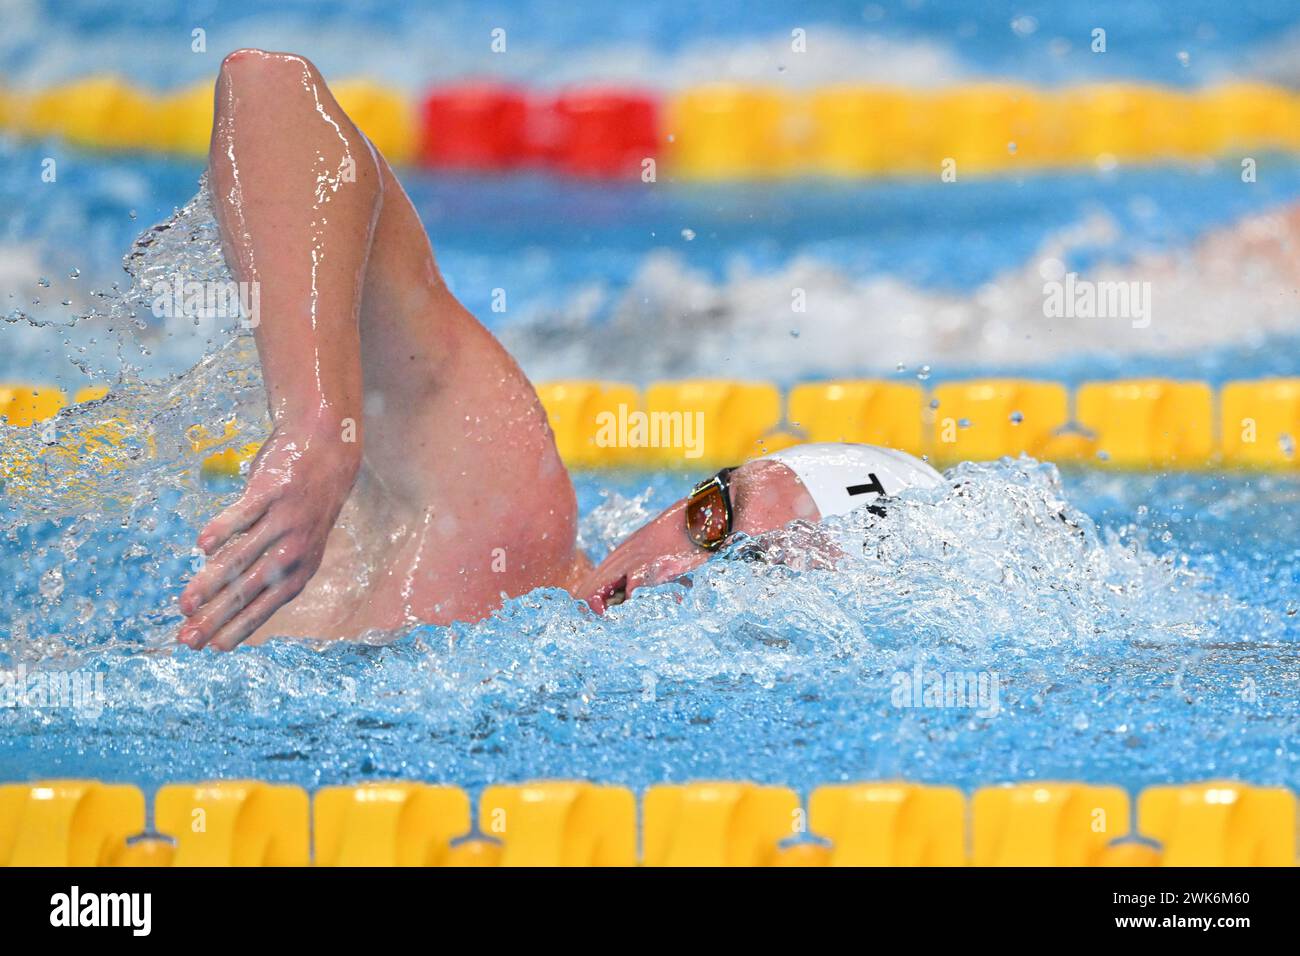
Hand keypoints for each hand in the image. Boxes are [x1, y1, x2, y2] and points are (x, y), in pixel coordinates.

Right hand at [177, 425, 359, 649]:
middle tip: (187, 639)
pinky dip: (223, 529)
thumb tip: (221, 601)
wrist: (328, 450)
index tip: (213, 648)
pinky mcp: (273, 489)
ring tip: (185, 603)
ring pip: (243, 555)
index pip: (268, 604)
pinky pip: (244, 513)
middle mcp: (296, 547)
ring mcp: (286, 518)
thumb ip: (267, 569)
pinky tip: (202, 546)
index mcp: (301, 567)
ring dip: (211, 581)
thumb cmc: (302, 507)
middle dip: (217, 617)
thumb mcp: (298, 543)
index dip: (240, 626)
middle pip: (251, 587)